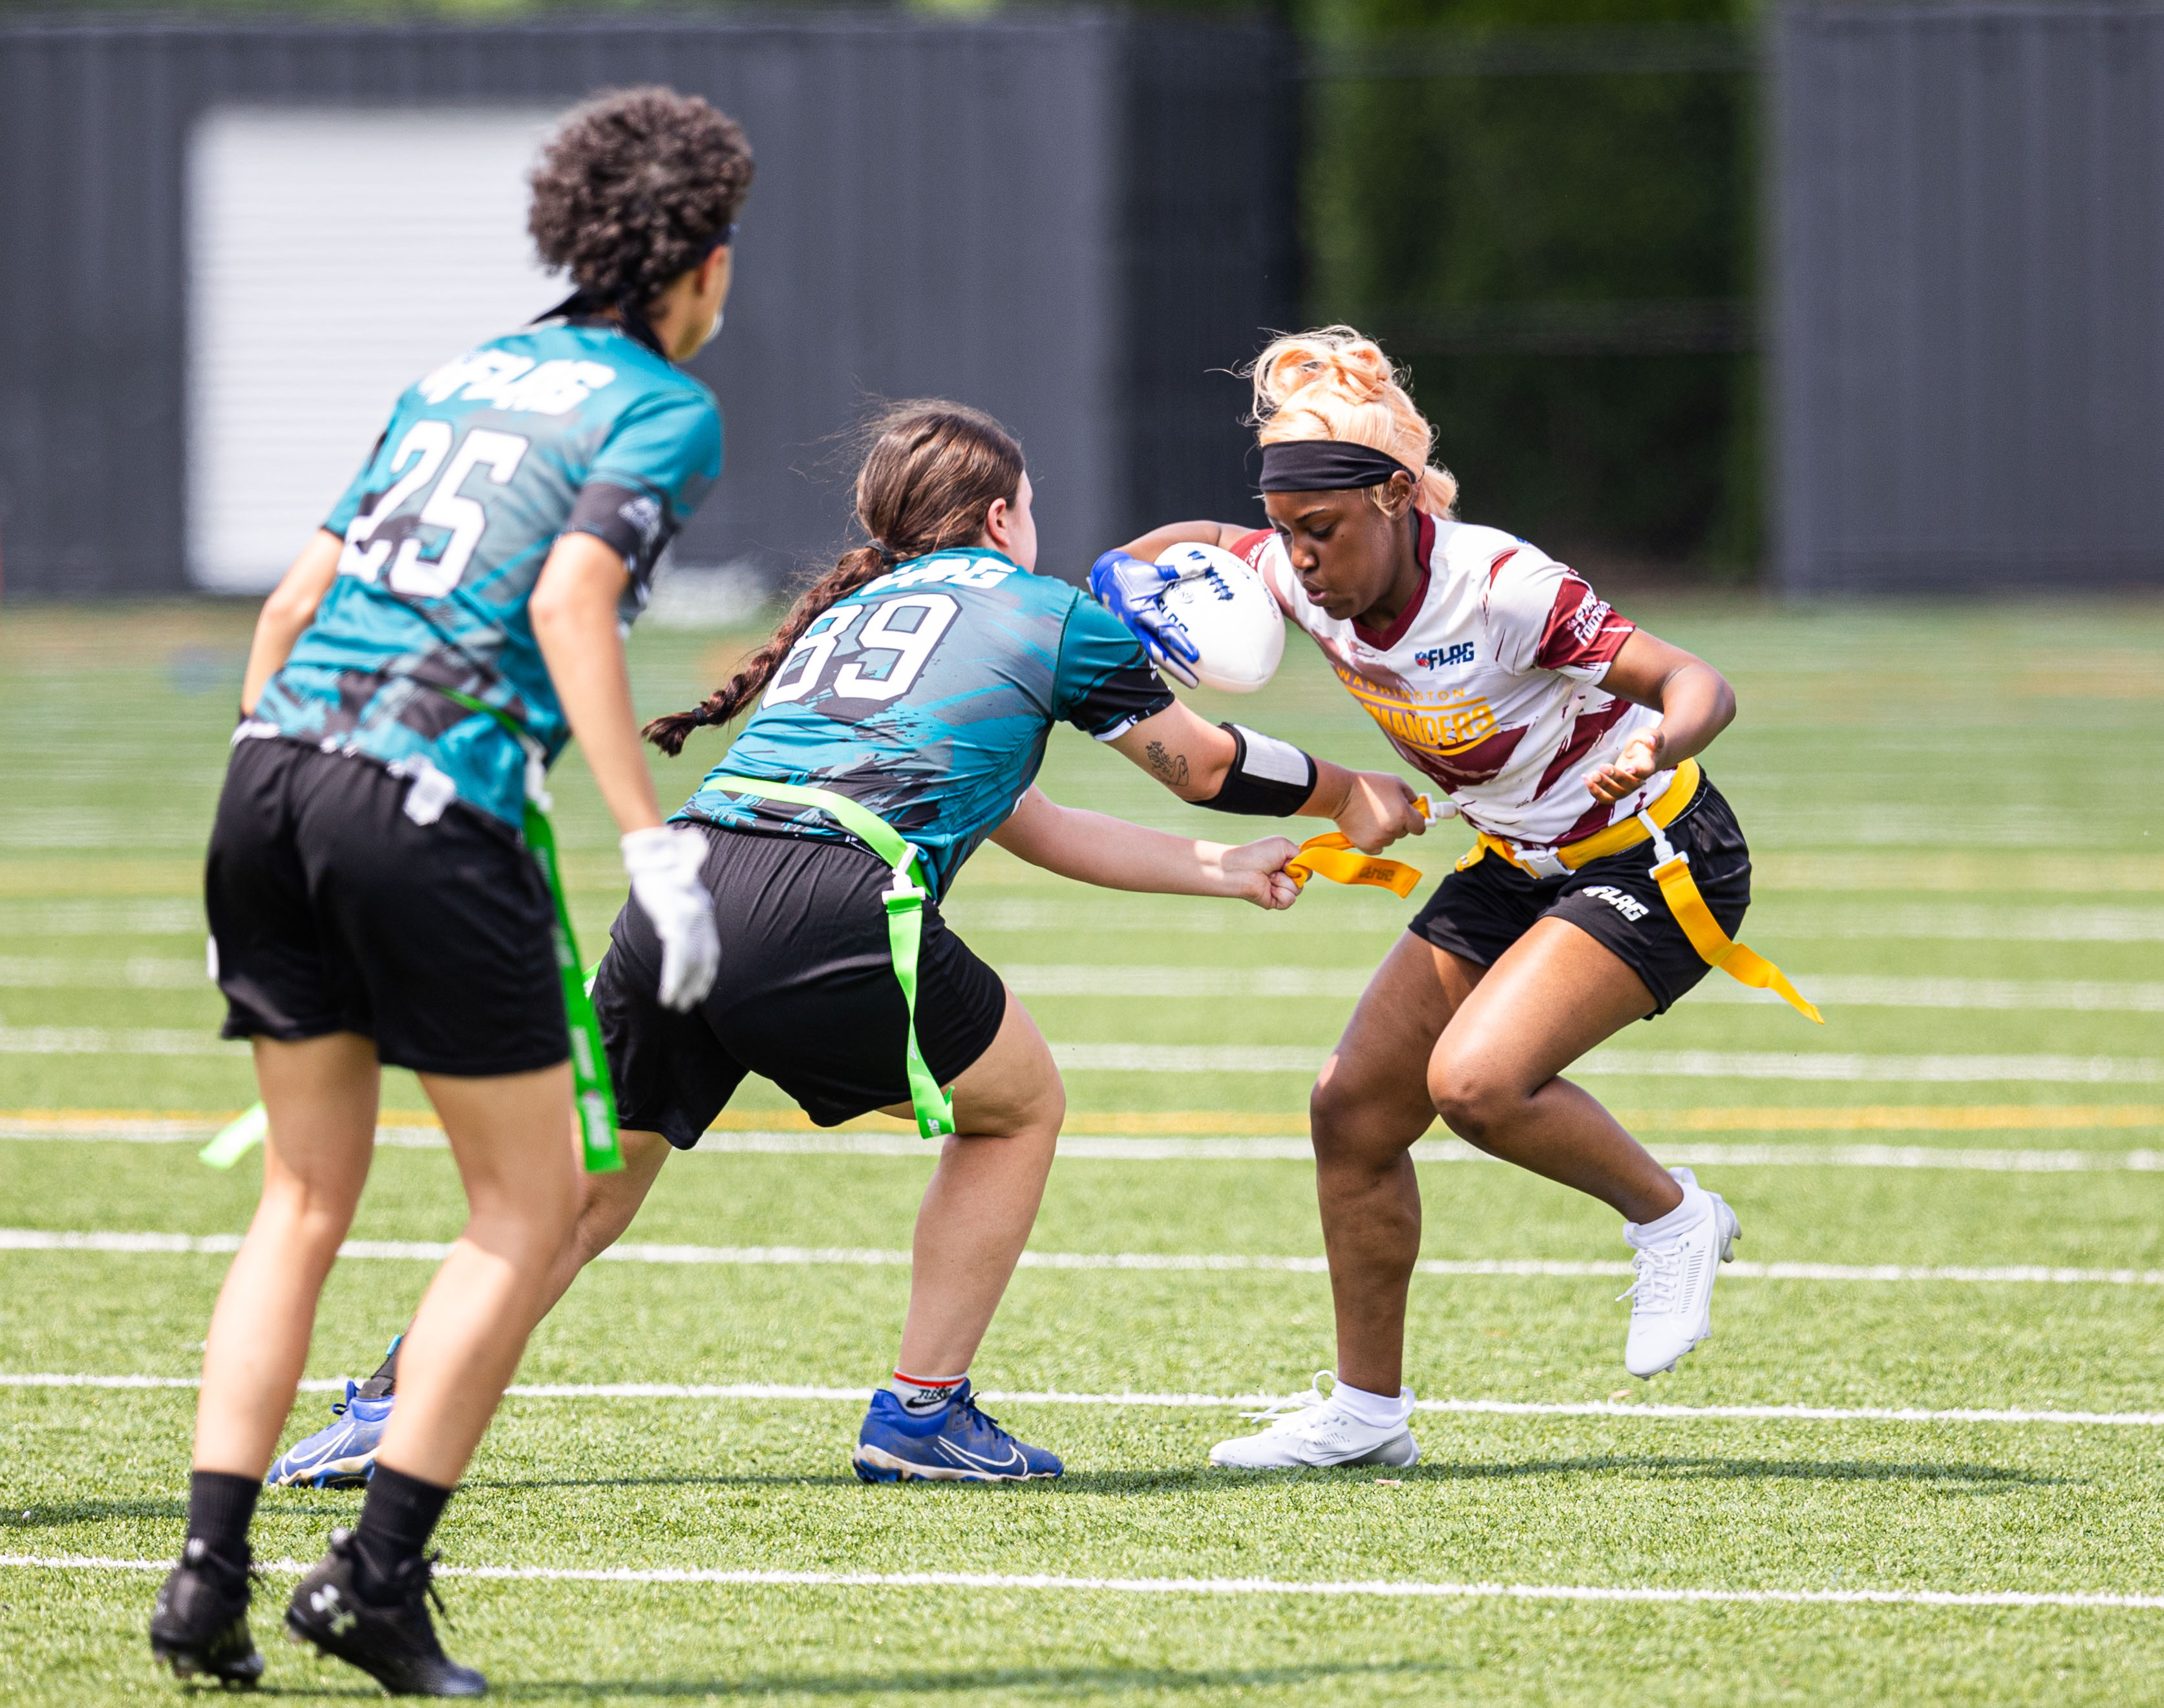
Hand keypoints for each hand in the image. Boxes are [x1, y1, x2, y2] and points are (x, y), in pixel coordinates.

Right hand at [620, 826, 720, 1009]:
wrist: (657, 853)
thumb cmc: (665, 869)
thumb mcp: (682, 890)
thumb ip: (687, 909)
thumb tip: (678, 925)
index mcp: (704, 912)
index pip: (711, 951)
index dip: (707, 972)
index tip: (703, 989)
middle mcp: (701, 919)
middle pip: (702, 961)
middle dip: (696, 985)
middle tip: (690, 1005)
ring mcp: (689, 921)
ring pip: (689, 964)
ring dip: (684, 988)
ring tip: (677, 1006)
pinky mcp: (673, 921)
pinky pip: (675, 958)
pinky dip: (673, 979)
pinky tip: (669, 993)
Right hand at [1088, 549, 1201, 687]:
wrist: (1104, 577)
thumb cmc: (1132, 574)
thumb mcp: (1156, 572)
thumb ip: (1181, 570)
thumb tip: (1207, 565)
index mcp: (1141, 610)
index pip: (1164, 630)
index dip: (1179, 643)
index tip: (1195, 656)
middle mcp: (1134, 626)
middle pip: (1158, 653)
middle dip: (1176, 669)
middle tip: (1195, 682)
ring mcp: (1129, 634)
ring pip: (1151, 657)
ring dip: (1170, 670)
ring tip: (1190, 681)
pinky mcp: (1128, 636)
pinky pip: (1145, 653)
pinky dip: (1159, 663)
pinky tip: (1174, 671)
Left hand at [1215, 836, 1301, 909]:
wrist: (1241, 868)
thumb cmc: (1259, 853)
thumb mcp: (1283, 845)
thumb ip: (1301, 853)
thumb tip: (1306, 867)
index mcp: (1288, 862)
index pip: (1307, 867)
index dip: (1303, 864)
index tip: (1291, 860)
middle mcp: (1285, 876)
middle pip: (1305, 879)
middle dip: (1294, 872)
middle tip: (1276, 867)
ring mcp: (1281, 889)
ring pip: (1298, 890)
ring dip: (1284, 881)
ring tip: (1269, 877)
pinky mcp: (1275, 901)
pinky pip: (1290, 900)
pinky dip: (1281, 893)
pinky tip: (1270, 888)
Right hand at [1327, 770, 1426, 853]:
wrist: (1341, 794)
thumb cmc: (1368, 785)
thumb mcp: (1395, 781)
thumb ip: (1410, 794)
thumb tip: (1415, 805)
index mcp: (1403, 814)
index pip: (1420, 827)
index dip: (1416, 821)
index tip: (1411, 818)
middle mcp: (1393, 829)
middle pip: (1403, 833)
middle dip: (1398, 823)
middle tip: (1384, 810)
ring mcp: (1379, 839)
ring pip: (1389, 839)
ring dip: (1385, 831)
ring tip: (1371, 816)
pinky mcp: (1366, 846)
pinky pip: (1377, 848)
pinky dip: (1374, 841)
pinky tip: (1366, 827)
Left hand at [1586, 731, 1664, 804]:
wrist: (1644, 754)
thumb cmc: (1646, 743)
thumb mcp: (1650, 734)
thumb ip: (1653, 737)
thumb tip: (1652, 740)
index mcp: (1648, 766)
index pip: (1644, 772)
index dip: (1638, 772)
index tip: (1628, 769)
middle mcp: (1638, 780)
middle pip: (1628, 785)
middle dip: (1615, 777)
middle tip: (1603, 766)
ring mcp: (1626, 788)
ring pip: (1615, 795)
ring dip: (1602, 788)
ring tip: (1591, 776)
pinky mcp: (1616, 789)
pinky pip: (1605, 797)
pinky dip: (1594, 791)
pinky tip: (1585, 778)